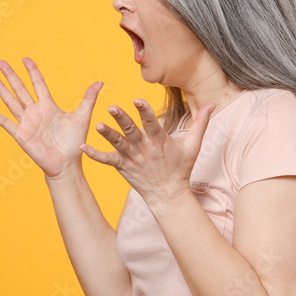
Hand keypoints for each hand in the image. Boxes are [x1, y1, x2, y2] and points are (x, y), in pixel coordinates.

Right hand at [0, 58, 103, 177]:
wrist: (67, 164)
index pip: (38, 84)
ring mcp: (26, 122)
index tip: (25, 59)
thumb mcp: (82, 117)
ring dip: (1, 89)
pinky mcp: (20, 134)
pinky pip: (5, 122)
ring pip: (11, 101)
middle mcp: (35, 112)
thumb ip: (88, 99)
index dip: (32, 71)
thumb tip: (100, 82)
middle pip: (20, 89)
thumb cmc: (75, 143)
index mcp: (48, 106)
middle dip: (10, 75)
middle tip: (1, 61)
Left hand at [81, 99, 213, 207]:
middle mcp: (144, 148)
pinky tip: (82, 147)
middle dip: (122, 119)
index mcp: (160, 141)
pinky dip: (95, 155)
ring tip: (97, 125)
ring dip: (107, 135)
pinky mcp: (122, 166)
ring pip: (118, 144)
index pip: (152, 123)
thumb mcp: (193, 146)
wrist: (167, 195)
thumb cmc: (180, 168)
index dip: (145, 111)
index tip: (137, 100)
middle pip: (132, 131)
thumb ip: (201, 123)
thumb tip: (213, 104)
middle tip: (112, 107)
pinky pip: (106, 161)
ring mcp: (132, 158)